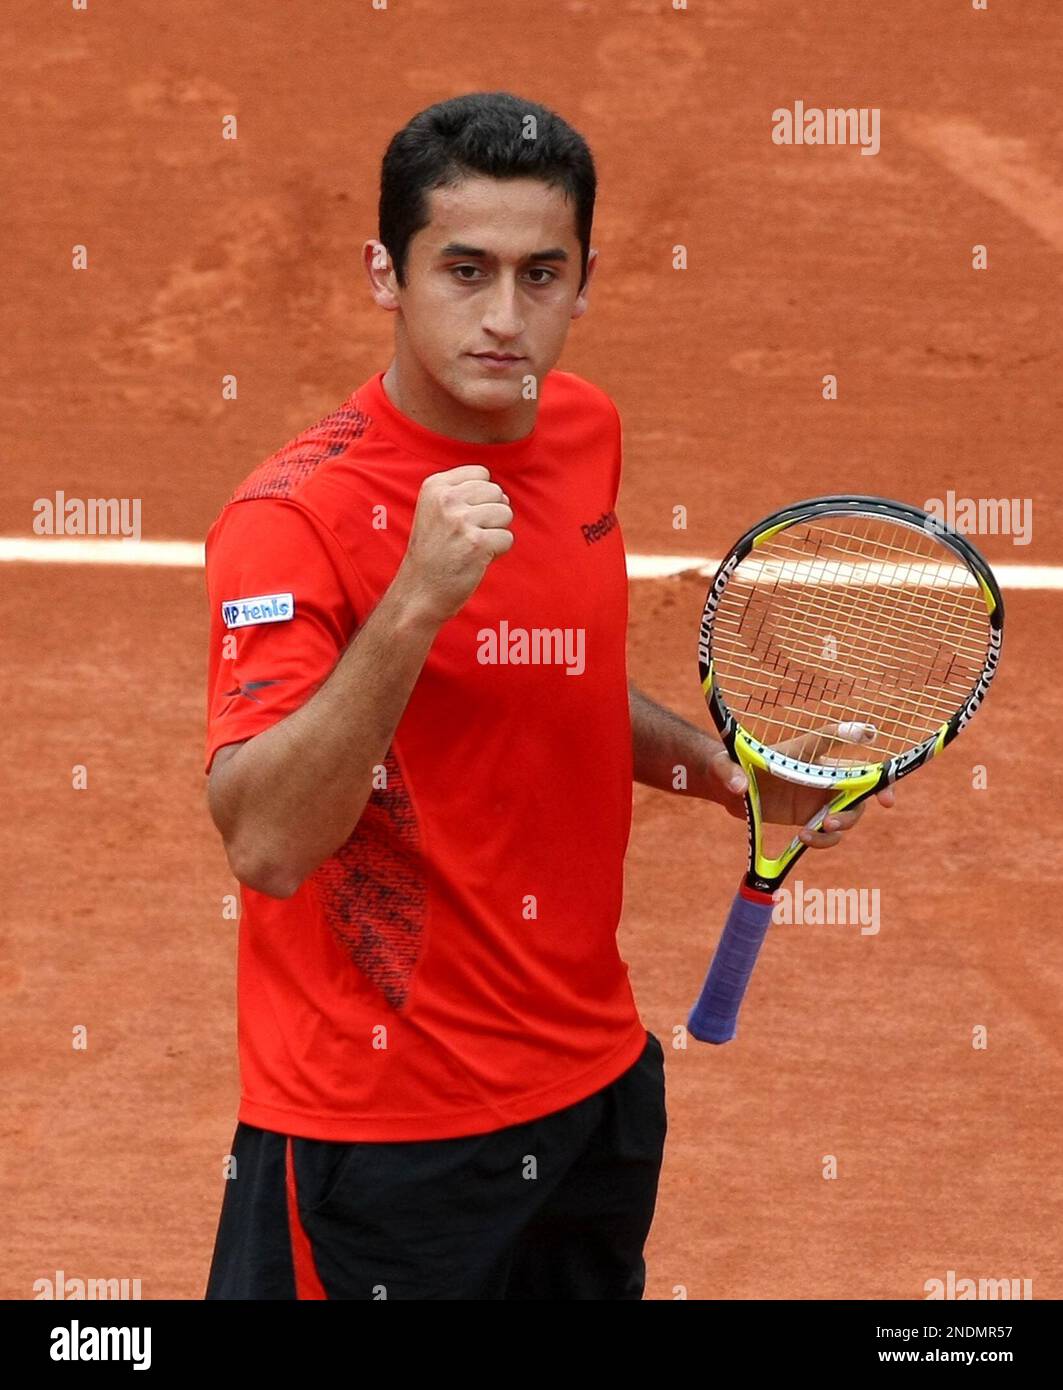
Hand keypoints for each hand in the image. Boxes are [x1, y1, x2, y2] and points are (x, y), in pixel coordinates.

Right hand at [394, 465, 513, 625]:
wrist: (419, 591)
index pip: (481, 473)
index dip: (480, 497)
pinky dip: (498, 552)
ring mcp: (461, 520)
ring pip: (505, 513)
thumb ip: (464, 494)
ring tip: (471, 546)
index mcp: (435, 486)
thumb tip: (504, 495)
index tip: (461, 518)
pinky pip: (507, 538)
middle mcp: (447, 499)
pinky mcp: (477, 543)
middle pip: (497, 492)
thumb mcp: (436, 510)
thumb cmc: (434, 552)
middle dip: (491, 515)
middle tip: (467, 536)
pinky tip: (476, 559)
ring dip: (495, 533)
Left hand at [708, 724, 895, 849]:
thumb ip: (732, 771)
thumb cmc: (733, 762)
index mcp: (814, 754)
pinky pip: (829, 833)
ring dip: (840, 827)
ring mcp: (819, 798)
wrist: (728, 784)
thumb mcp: (730, 761)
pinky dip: (823, 839)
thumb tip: (739, 787)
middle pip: (860, 791)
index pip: (854, 757)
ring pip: (848, 815)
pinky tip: (804, 839)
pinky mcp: (811, 818)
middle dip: (858, 808)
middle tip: (831, 821)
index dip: (879, 774)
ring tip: (815, 831)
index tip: (887, 794)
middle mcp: (822, 775)